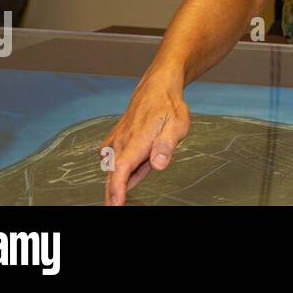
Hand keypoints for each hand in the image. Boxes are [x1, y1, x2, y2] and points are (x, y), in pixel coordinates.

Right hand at [101, 68, 189, 205]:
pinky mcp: (115, 139)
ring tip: (151, 155)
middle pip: (114, 174)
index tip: (115, 205)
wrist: (157, 86)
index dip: (116, 190)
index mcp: (136, 141)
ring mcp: (116, 140)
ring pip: (117, 167)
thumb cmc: (169, 105)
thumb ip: (167, 146)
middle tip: (124, 202)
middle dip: (116, 192)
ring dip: (128, 174)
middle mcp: (121, 141)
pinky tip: (140, 158)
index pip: (120, 171)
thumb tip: (158, 165)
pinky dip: (124, 165)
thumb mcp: (178, 124)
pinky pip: (115, 158)